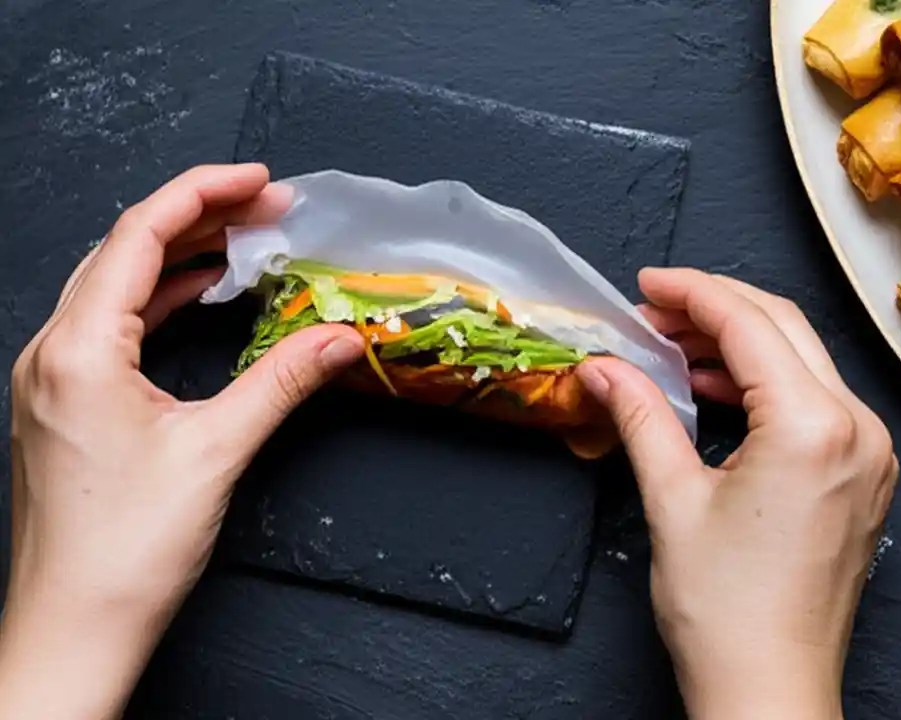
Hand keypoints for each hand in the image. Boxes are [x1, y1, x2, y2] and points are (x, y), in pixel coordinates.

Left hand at [0, 165, 364, 718]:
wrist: (73, 626)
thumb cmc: (124, 551)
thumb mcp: (217, 451)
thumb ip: (282, 381)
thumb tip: (340, 338)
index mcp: (79, 351)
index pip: (139, 236)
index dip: (204, 194)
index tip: (262, 182)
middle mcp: (52, 354)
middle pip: (124, 250)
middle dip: (199, 218)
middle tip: (269, 208)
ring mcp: (51, 379)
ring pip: (114, 285)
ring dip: (180, 256)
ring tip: (245, 242)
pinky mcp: (63, 404)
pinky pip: (109, 324)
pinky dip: (160, 299)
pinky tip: (201, 298)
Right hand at [577, 269, 897, 719]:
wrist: (769, 690)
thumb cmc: (727, 613)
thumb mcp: (671, 500)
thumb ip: (640, 415)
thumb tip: (606, 368)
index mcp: (812, 425)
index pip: (749, 323)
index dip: (690, 292)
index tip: (647, 285)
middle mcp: (857, 429)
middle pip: (784, 328)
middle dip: (715, 309)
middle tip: (654, 312)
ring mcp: (870, 454)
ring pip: (804, 362)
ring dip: (742, 347)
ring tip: (676, 351)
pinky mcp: (865, 477)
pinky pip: (818, 403)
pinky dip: (768, 387)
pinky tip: (719, 393)